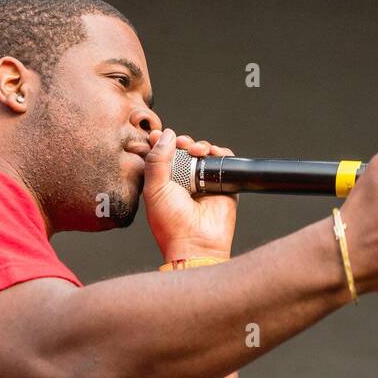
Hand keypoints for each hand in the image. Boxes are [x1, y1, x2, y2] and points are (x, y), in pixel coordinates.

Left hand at [143, 127, 237, 260]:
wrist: (195, 243)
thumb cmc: (171, 224)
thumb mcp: (154, 189)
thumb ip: (156, 160)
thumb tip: (165, 135)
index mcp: (163, 183)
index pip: (161, 155)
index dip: (160, 142)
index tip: (156, 135)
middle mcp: (183, 181)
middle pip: (183, 150)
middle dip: (182, 142)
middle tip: (181, 144)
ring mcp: (203, 182)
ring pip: (203, 152)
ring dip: (199, 145)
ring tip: (195, 151)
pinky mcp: (222, 185)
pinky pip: (223, 161)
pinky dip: (219, 152)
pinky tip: (210, 154)